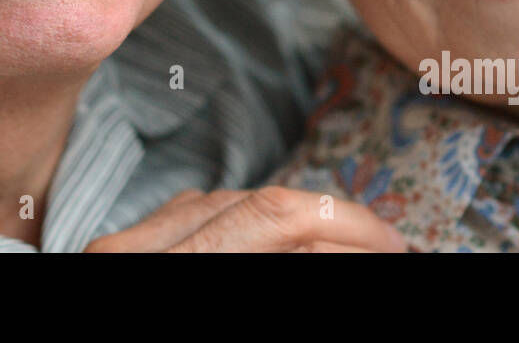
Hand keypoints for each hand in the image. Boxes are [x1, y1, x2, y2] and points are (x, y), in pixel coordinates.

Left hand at [83, 186, 405, 251]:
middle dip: (335, 221)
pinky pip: (192, 217)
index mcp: (170, 272)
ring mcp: (123, 245)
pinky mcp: (120, 249)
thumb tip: (353, 247)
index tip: (398, 245)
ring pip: (230, 202)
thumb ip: (287, 264)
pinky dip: (246, 223)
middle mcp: (134, 249)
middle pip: (260, 205)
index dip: (349, 228)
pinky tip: (285, 233)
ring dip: (297, 218)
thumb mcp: (239, 315)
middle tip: (390, 242)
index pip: (279, 220)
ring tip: (348, 240)